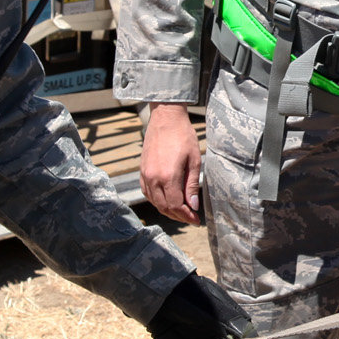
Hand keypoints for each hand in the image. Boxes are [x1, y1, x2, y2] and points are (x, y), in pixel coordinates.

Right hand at [141, 102, 203, 223]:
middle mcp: (153, 178)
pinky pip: (147, 193)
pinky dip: (157, 201)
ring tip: (181, 211)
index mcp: (168, 177)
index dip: (186, 216)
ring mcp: (145, 175)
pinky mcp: (141, 171)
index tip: (196, 220)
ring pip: (155, 202)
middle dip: (179, 216)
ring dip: (168, 210)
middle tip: (191, 218)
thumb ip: (192, 185)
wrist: (165, 118)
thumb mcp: (194, 160)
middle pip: (164, 207)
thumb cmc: (183, 136)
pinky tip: (167, 200)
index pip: (176, 206)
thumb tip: (193, 206)